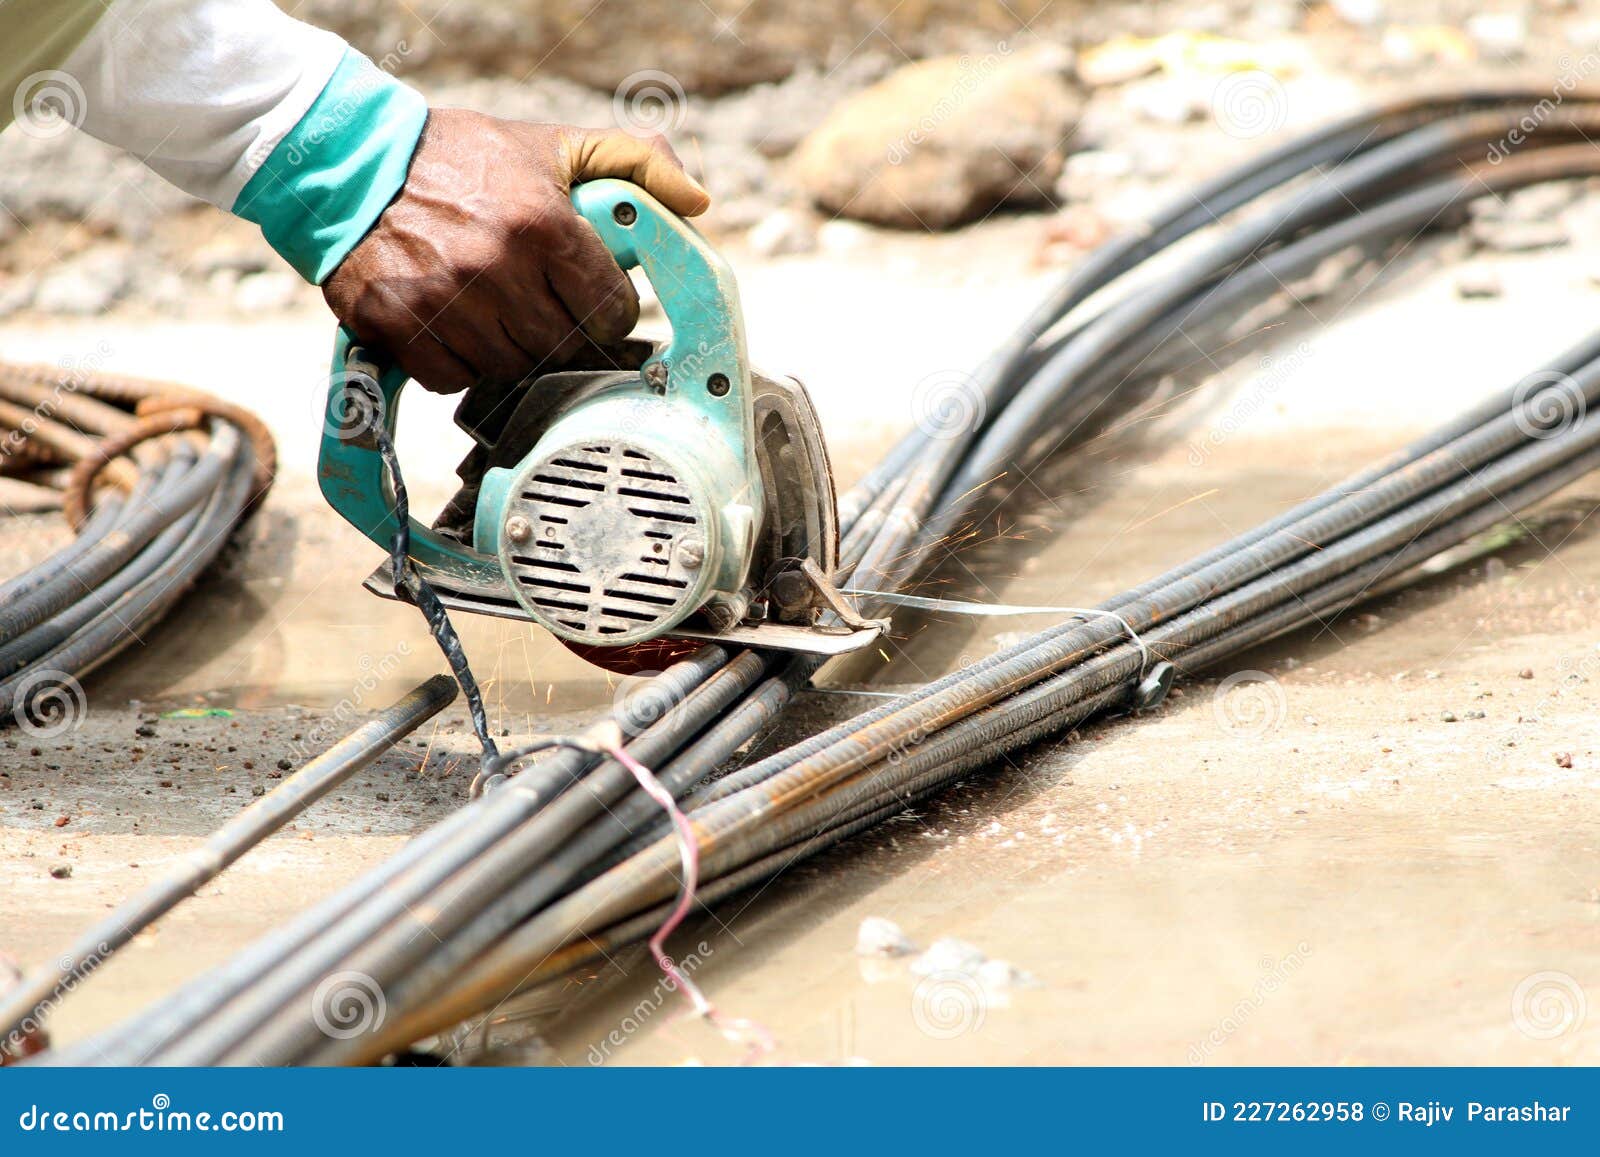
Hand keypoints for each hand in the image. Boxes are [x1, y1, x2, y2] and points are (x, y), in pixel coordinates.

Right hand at [323, 109, 709, 392]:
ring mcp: (444, 302)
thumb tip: (697, 201)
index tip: (594, 303)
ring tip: (501, 315)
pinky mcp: (399, 325)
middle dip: (563, 334)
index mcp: (542, 226)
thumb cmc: (462, 158)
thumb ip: (633, 164)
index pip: (610, 311)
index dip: (608, 311)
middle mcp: (495, 268)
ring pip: (511, 369)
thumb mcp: (552, 148)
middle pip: (563, 348)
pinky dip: (461, 364)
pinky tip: (458, 329)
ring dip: (513, 352)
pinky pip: (454, 379)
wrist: (352, 164)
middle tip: (546, 311)